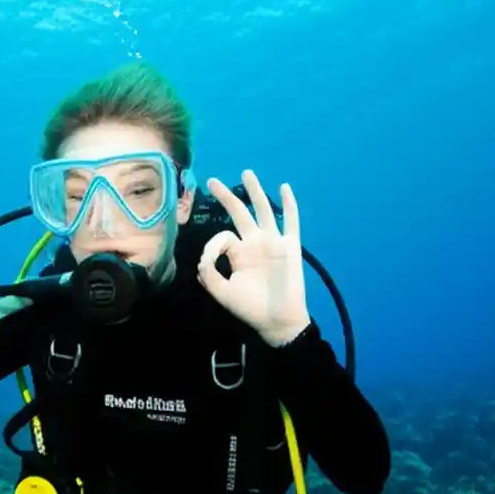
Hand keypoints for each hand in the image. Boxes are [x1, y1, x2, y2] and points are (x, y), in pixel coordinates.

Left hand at [198, 170, 310, 345]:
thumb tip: (203, 256)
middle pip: (239, 213)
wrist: (277, 320)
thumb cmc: (250, 308)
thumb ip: (209, 274)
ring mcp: (273, 242)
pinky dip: (289, 205)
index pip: (223, 236)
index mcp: (238, 253)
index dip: (213, 245)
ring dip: (255, 192)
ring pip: (263, 211)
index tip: (209, 261)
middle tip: (211, 181)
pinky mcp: (290, 246)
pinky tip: (284, 188)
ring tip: (246, 173)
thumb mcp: (222, 293)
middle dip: (226, 197)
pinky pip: (291, 222)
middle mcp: (254, 243)